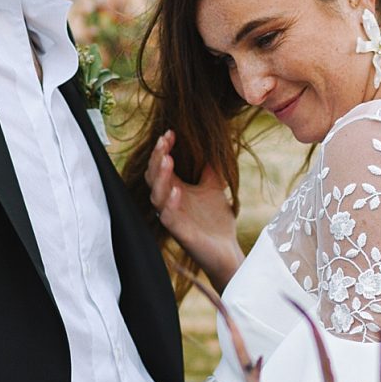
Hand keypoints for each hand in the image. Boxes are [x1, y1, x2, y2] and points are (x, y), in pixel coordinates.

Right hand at [145, 131, 242, 290]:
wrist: (227, 248)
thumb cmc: (217, 219)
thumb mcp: (214, 186)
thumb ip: (209, 168)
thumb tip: (209, 144)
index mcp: (175, 188)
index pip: (161, 165)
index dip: (163, 149)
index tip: (170, 133)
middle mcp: (169, 201)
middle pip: (153, 177)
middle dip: (157, 158)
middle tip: (164, 141)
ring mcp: (172, 216)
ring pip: (156, 195)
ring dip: (161, 177)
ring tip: (167, 160)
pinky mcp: (179, 232)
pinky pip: (167, 217)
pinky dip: (170, 204)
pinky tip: (177, 190)